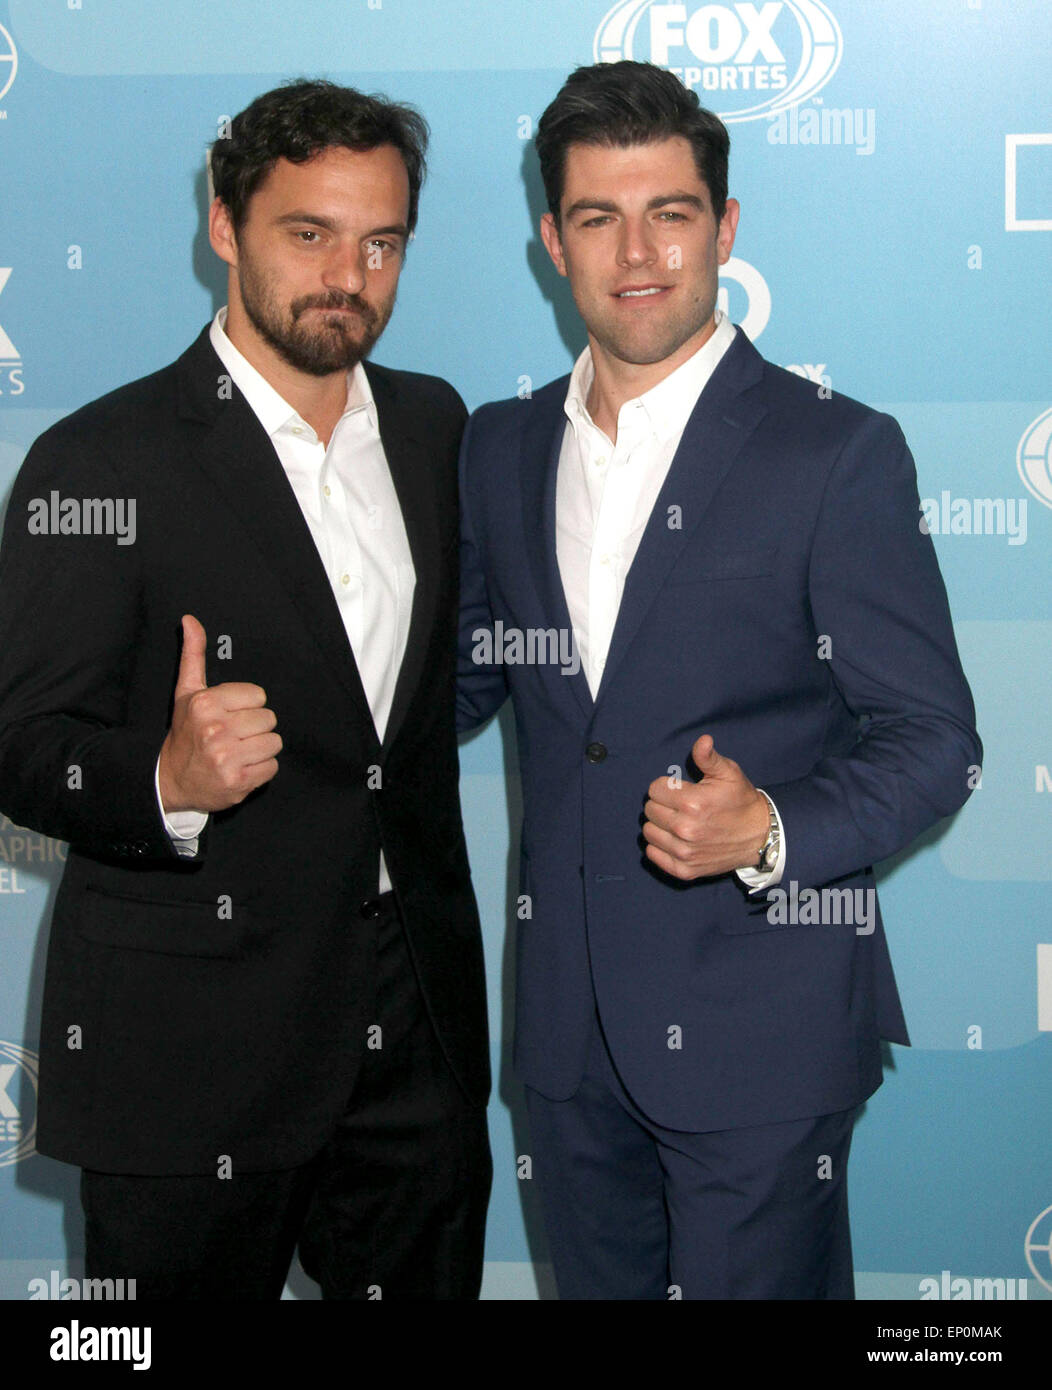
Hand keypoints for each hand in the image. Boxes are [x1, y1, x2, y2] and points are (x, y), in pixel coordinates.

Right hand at [158, 614, 280, 812]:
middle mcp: (215, 729)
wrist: (170, 779)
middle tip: (234, 736)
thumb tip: (190, 619)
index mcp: (205, 703)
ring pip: (274, 743)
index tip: (229, 715)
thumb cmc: (185, 732)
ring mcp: (226, 758)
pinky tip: (241, 768)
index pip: (259, 696)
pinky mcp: (238, 781)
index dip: (247, 706)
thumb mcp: (187, 692)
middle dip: (255, 728)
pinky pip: (272, 767)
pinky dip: (261, 770)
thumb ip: (193, 654)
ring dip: (260, 749)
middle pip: (269, 719)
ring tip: (238, 752)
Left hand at [642, 735, 768, 879]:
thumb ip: (708, 757)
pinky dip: (659, 847)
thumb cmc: (741, 801)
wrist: (759, 835)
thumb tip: (702, 740)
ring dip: (659, 825)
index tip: (680, 790)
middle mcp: (685, 829)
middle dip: (662, 804)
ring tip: (677, 821)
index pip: (654, 790)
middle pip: (649, 810)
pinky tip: (673, 839)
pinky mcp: (685, 870)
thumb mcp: (729, 773)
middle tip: (680, 806)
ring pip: (648, 832)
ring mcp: (685, 852)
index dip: (666, 787)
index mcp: (692, 803)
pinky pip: (653, 855)